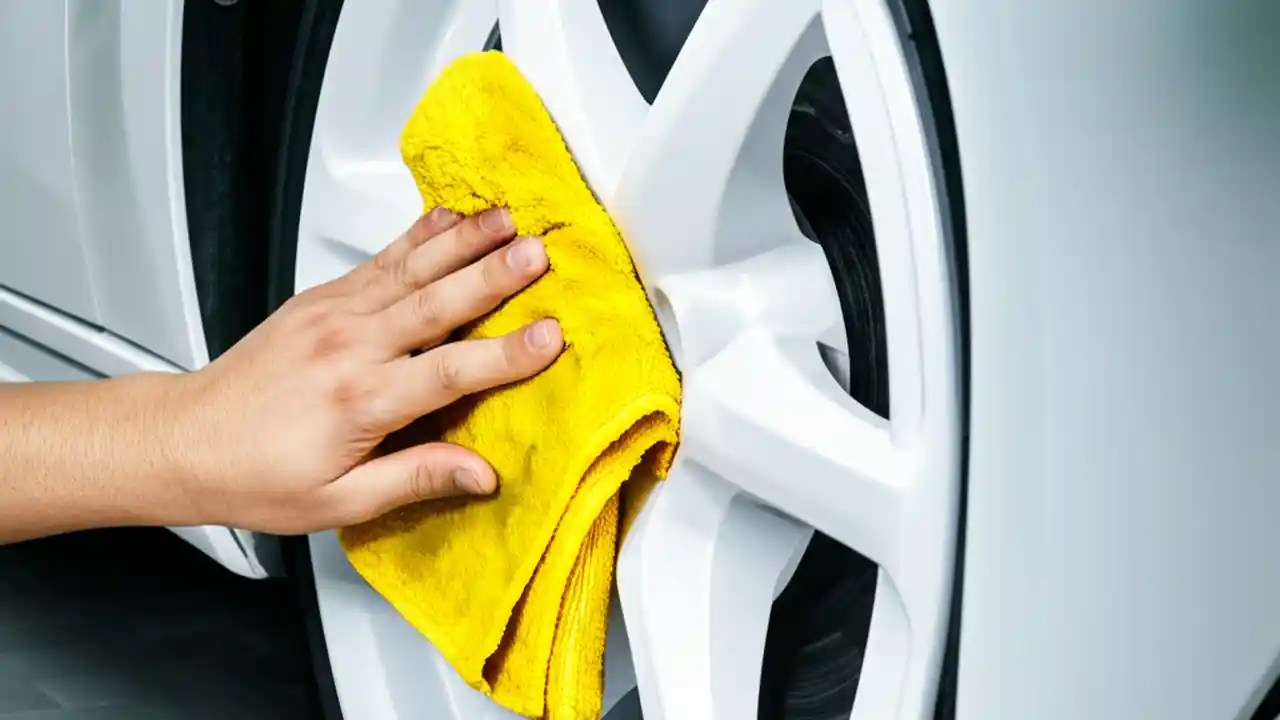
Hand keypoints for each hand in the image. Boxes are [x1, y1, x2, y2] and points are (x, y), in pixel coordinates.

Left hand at [175, 207, 559, 533]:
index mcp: (361, 402)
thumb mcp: (339, 501)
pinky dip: (418, 235)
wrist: (186, 441)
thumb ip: (416, 477)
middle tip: (537, 254)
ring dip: (463, 241)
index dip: (504, 355)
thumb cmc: (257, 475)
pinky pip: (380, 259)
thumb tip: (481, 474)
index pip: (449, 372)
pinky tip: (448, 218)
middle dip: (492, 276)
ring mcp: (334, 314)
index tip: (549, 337)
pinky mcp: (322, 299)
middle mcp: (350, 347)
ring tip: (506, 220)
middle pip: (436, 304)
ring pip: (411, 269)